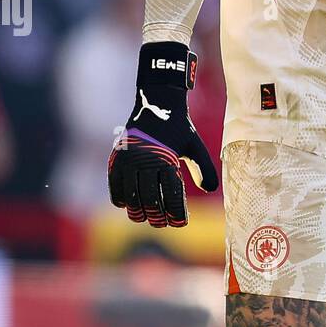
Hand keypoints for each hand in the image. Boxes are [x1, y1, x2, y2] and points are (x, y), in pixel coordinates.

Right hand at [108, 42, 217, 226]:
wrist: (157, 103)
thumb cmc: (179, 129)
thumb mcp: (195, 146)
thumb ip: (204, 168)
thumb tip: (211, 190)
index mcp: (167, 159)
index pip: (171, 194)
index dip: (176, 212)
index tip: (180, 223)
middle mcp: (146, 160)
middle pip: (149, 200)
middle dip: (157, 216)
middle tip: (161, 223)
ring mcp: (129, 159)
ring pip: (131, 196)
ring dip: (137, 210)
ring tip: (144, 217)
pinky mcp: (116, 158)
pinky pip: (114, 185)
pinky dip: (119, 197)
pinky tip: (126, 205)